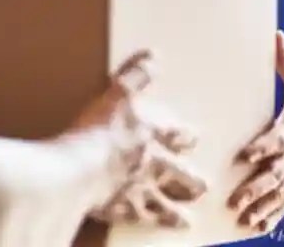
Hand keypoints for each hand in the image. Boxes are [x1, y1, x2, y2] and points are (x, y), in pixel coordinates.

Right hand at [72, 50, 208, 228]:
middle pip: (180, 172)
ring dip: (179, 208)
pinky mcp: (125, 210)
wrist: (78, 171)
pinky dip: (153, 224)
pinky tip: (156, 228)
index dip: (187, 136)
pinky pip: (143, 219)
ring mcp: (141, 189)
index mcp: (154, 132)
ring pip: (168, 201)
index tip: (194, 138)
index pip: (178, 134)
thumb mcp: (117, 92)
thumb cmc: (97, 130)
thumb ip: (137, 75)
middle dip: (193, 179)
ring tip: (189, 220)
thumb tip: (154, 55)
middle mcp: (154, 163)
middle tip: (205, 185)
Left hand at [228, 32, 283, 233]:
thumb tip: (274, 35)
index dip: (266, 146)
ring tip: (240, 216)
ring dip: (260, 205)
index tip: (248, 155)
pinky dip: (271, 217)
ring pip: (279, 193)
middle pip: (277, 172)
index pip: (281, 137)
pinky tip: (254, 228)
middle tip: (235, 198)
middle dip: (257, 186)